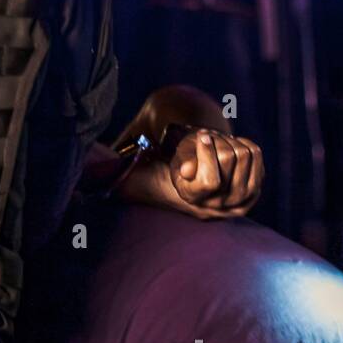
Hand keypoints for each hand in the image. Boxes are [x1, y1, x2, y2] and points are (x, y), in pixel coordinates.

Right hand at [118, 128, 264, 218]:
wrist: (184, 183)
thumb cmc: (154, 173)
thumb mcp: (134, 173)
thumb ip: (111, 173)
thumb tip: (87, 175)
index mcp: (194, 203)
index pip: (212, 181)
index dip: (204, 151)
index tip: (196, 134)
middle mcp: (219, 208)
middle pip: (231, 159)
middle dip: (214, 140)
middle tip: (200, 137)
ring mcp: (240, 201)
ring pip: (244, 154)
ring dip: (226, 141)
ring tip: (211, 146)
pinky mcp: (254, 189)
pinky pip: (256, 154)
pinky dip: (241, 142)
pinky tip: (226, 148)